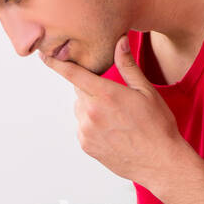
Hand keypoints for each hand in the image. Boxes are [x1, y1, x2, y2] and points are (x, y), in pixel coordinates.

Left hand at [41, 35, 186, 184]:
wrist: (160, 162)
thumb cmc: (158, 126)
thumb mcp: (146, 91)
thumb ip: (128, 66)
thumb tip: (120, 40)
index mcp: (106, 94)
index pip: (73, 73)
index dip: (56, 63)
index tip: (43, 55)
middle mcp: (91, 112)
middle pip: (78, 90)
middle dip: (91, 88)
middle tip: (114, 98)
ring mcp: (86, 131)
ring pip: (80, 109)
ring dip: (91, 108)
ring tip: (116, 118)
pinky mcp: (86, 145)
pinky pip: (82, 127)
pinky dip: (92, 125)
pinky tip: (113, 131)